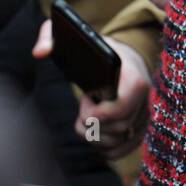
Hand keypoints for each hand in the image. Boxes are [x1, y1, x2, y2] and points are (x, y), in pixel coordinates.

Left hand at [32, 19, 152, 158]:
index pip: (123, 105)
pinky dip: (104, 148)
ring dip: (95, 137)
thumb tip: (39, 53)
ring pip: (119, 141)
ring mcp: (144, 116)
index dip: (100, 113)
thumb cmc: (98, 50)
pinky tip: (94, 134)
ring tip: (87, 119)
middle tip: (83, 110)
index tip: (85, 106)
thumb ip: (53, 37)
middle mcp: (145, 99)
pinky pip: (123, 149)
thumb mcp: (77, 36)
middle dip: (92, 124)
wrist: (126, 60)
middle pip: (119, 126)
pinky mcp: (140, 130)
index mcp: (133, 76)